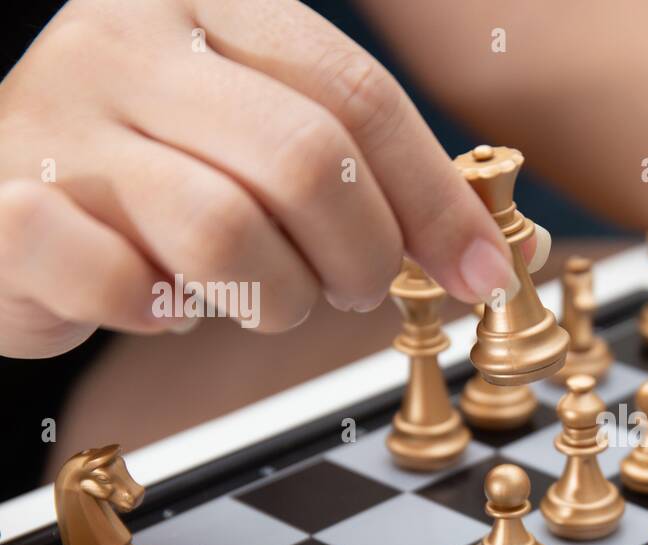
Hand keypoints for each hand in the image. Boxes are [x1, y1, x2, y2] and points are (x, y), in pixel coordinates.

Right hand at [0, 0, 530, 358]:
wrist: (2, 200)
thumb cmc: (156, 183)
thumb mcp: (263, 148)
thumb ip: (370, 180)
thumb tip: (501, 255)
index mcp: (210, 9)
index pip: (357, 94)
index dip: (436, 198)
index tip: (480, 272)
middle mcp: (129, 45)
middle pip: (304, 158)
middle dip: (363, 254)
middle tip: (357, 288)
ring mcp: (57, 120)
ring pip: (223, 228)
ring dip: (276, 297)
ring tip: (265, 299)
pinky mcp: (4, 207)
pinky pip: (119, 279)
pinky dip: (161, 314)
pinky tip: (160, 303)